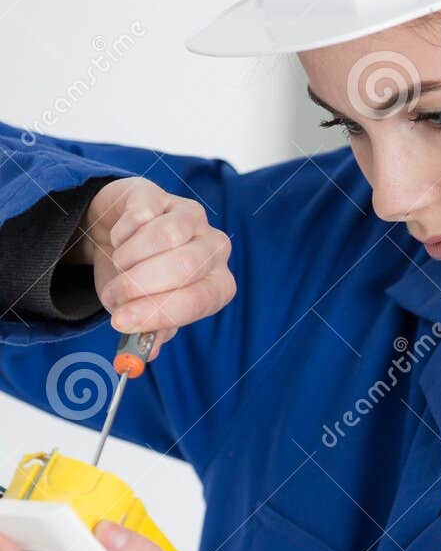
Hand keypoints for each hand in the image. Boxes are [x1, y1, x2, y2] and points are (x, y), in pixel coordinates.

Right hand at [81, 177, 235, 351]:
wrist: (114, 237)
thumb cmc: (136, 279)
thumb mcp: (142, 312)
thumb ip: (148, 334)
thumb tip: (146, 355)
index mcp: (217, 285)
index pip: (201, 300)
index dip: (160, 312)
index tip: (122, 322)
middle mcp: (214, 249)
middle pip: (185, 267)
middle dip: (139, 286)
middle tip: (112, 297)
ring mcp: (193, 217)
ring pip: (164, 238)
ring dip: (128, 260)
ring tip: (118, 267)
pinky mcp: (164, 195)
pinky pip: (141, 215)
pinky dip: (121, 234)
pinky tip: (120, 239)